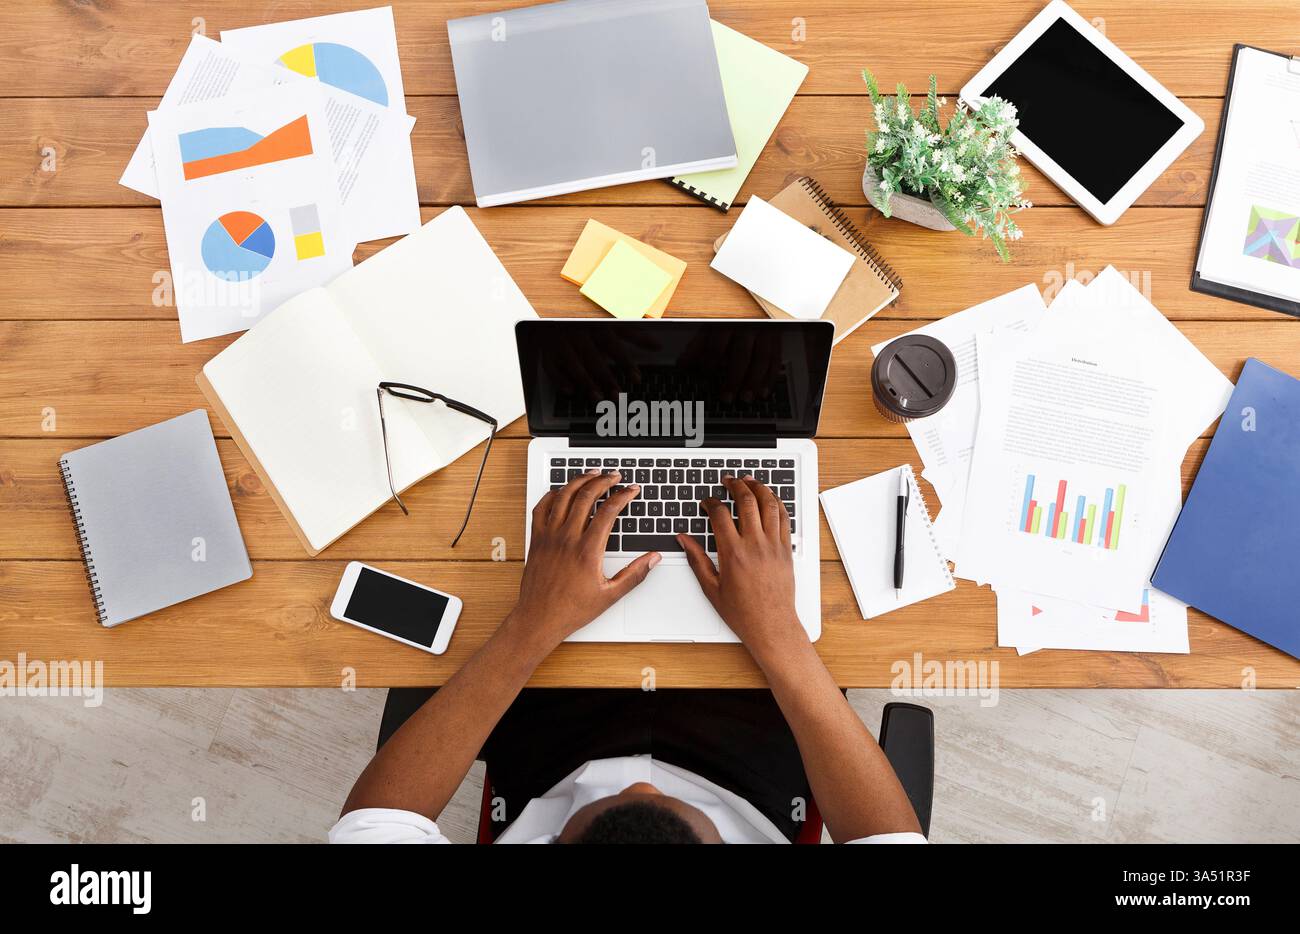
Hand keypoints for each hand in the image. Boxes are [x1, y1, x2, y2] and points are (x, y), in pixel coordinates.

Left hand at [511, 470, 660, 646]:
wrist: (539, 618)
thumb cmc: (572, 609)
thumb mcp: (610, 595)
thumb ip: (635, 574)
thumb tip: (653, 558)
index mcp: (588, 550)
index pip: (608, 511)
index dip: (623, 495)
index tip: (631, 490)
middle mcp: (567, 538)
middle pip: (586, 496)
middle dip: (603, 481)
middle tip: (614, 476)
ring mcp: (550, 537)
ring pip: (563, 497)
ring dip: (579, 481)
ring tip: (591, 474)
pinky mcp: (537, 540)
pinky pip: (541, 509)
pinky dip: (551, 495)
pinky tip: (560, 491)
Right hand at [678, 476, 804, 660]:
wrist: (771, 625)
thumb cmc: (743, 612)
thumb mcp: (711, 587)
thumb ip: (696, 559)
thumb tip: (684, 540)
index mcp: (733, 553)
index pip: (720, 515)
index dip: (711, 503)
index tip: (707, 502)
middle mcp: (755, 545)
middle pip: (747, 501)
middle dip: (736, 485)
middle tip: (728, 480)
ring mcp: (774, 545)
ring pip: (769, 504)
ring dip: (759, 488)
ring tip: (750, 480)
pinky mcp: (787, 550)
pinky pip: (784, 518)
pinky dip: (777, 503)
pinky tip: (771, 498)